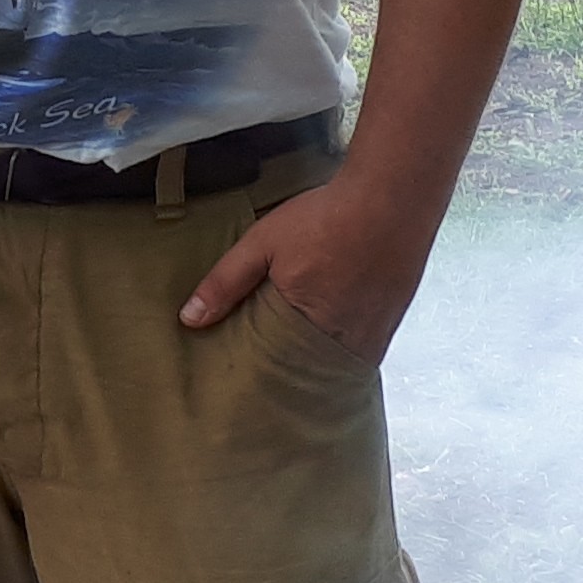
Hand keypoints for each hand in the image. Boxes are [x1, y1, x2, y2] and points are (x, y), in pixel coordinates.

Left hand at [177, 175, 425, 360]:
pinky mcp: (392, 321)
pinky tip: (329, 345)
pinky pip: (365, 354)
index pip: (278, 372)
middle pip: (311, 377)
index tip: (243, 387)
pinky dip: (345, 354)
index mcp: (308, 323)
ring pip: (339, 368)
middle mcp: (346, 338)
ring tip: (295, 368)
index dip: (262, 379)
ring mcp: (375, 332)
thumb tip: (190, 319)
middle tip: (266, 381)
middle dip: (291, 380)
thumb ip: (226, 281)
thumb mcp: (264, 242)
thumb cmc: (326, 217)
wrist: (391, 195)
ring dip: (319, 369)